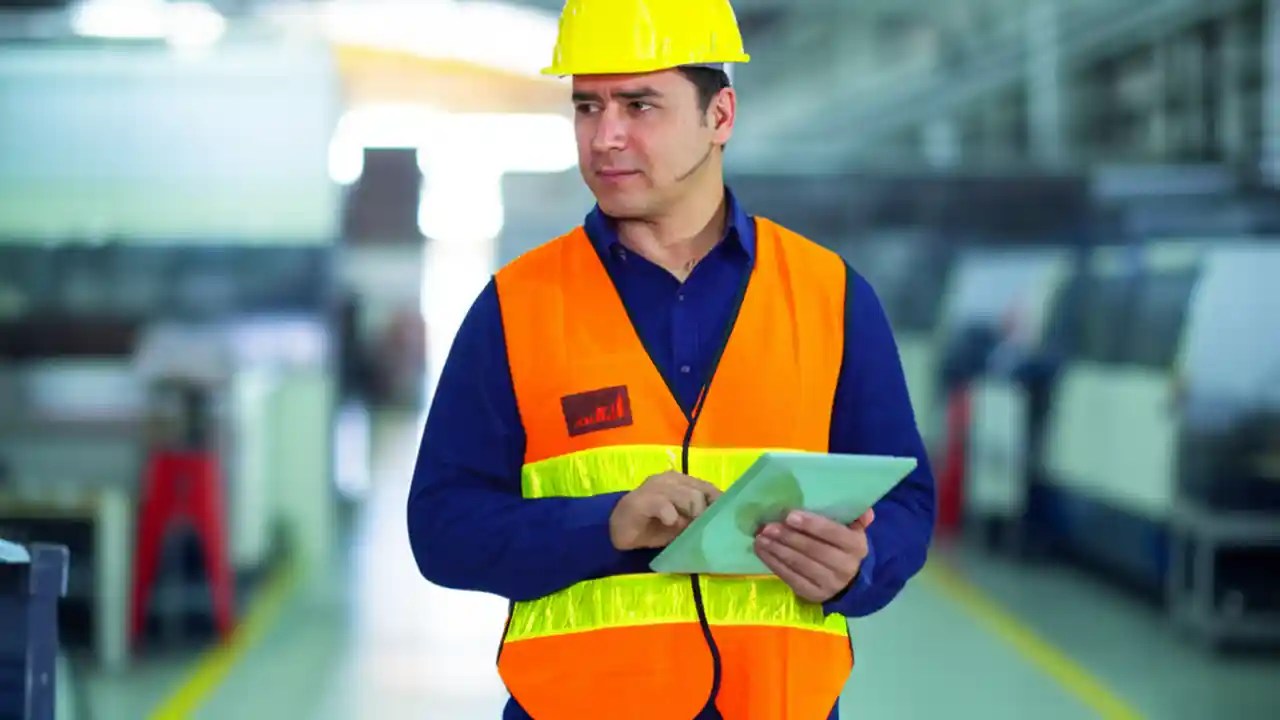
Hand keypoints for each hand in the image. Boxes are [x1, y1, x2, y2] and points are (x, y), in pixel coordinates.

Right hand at [610, 471, 722, 550]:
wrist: (618, 531)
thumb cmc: (652, 527)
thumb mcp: (681, 523)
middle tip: (698, 531)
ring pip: (688, 497)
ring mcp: (655, 487)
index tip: (723, 522)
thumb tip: (719, 524)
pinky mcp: (641, 500)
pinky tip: (669, 524)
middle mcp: (670, 479)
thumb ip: (698, 518)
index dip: (718, 504)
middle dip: (703, 515)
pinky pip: (664, 506)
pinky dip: (671, 517)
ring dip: (689, 517)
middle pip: (700, 493)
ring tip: (681, 529)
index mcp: (682, 481)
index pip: (709, 488)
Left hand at [754, 508, 874, 602]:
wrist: (850, 582)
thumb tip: (865, 511)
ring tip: (761, 537)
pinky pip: (791, 578)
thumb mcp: (854, 532)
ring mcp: (829, 584)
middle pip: (813, 550)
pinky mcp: (813, 594)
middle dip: (788, 537)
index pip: (833, 534)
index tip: (789, 516)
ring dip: (777, 550)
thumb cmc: (845, 547)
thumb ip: (857, 519)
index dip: (811, 525)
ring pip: (800, 565)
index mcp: (856, 547)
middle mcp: (845, 567)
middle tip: (768, 526)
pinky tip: (762, 550)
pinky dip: (773, 563)